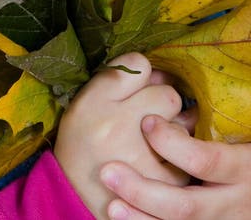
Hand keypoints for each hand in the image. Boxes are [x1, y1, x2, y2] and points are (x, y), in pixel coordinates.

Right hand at [54, 53, 189, 217]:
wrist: (74, 196)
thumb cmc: (83, 142)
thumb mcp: (86, 101)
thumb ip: (117, 78)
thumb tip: (159, 73)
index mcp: (95, 100)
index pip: (140, 65)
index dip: (144, 77)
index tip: (137, 92)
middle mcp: (117, 124)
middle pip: (168, 95)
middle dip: (164, 104)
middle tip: (148, 120)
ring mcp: (140, 156)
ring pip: (182, 126)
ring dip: (175, 133)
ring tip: (152, 145)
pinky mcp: (160, 184)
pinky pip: (186, 159)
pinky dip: (177, 162)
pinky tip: (158, 165)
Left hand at [101, 114, 250, 218]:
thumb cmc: (246, 153)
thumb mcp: (240, 137)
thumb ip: (212, 125)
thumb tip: (168, 91)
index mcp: (243, 168)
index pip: (205, 161)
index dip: (172, 144)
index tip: (146, 123)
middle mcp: (234, 204)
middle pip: (185, 206)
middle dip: (143, 191)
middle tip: (109, 172)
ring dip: (141, 217)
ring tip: (113, 206)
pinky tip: (126, 218)